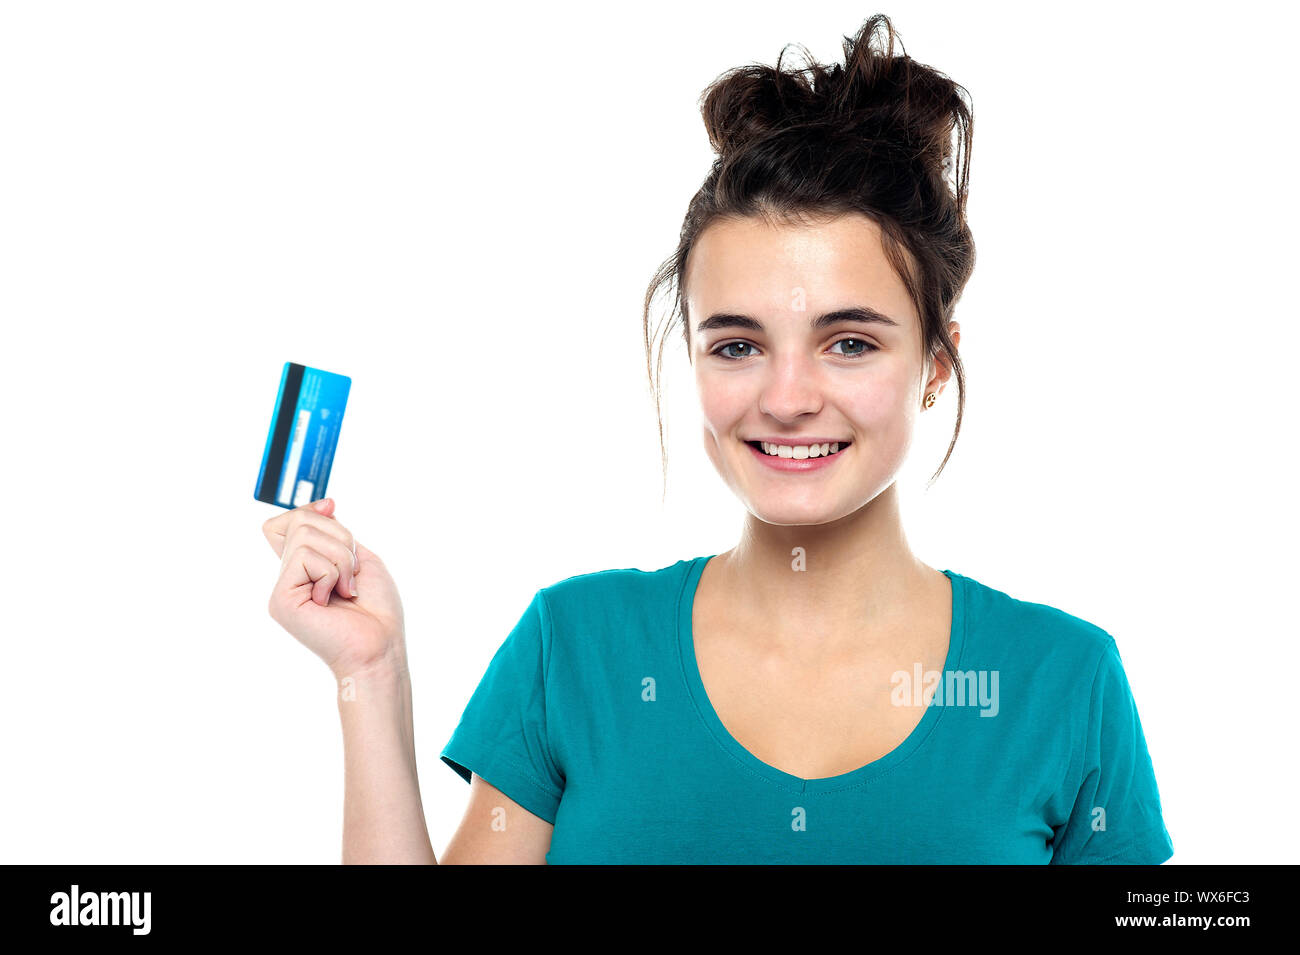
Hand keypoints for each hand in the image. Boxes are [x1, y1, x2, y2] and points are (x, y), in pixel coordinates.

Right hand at [262, 498, 405, 677]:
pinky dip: (332, 572)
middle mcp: (289, 577)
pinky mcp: (281, 599)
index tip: (332, 507)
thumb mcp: (358, 558)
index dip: (308, 509)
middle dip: (339, 538)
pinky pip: (305, 556)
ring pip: (304, 535)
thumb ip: (334, 534)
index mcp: (305, 569)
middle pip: (299, 522)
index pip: (286, 523)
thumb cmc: (377, 609)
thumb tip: (324, 506)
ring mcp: (282, 589)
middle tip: (352, 572)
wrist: (380, 645)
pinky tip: (335, 598)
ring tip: (347, 588)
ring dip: (341, 558)